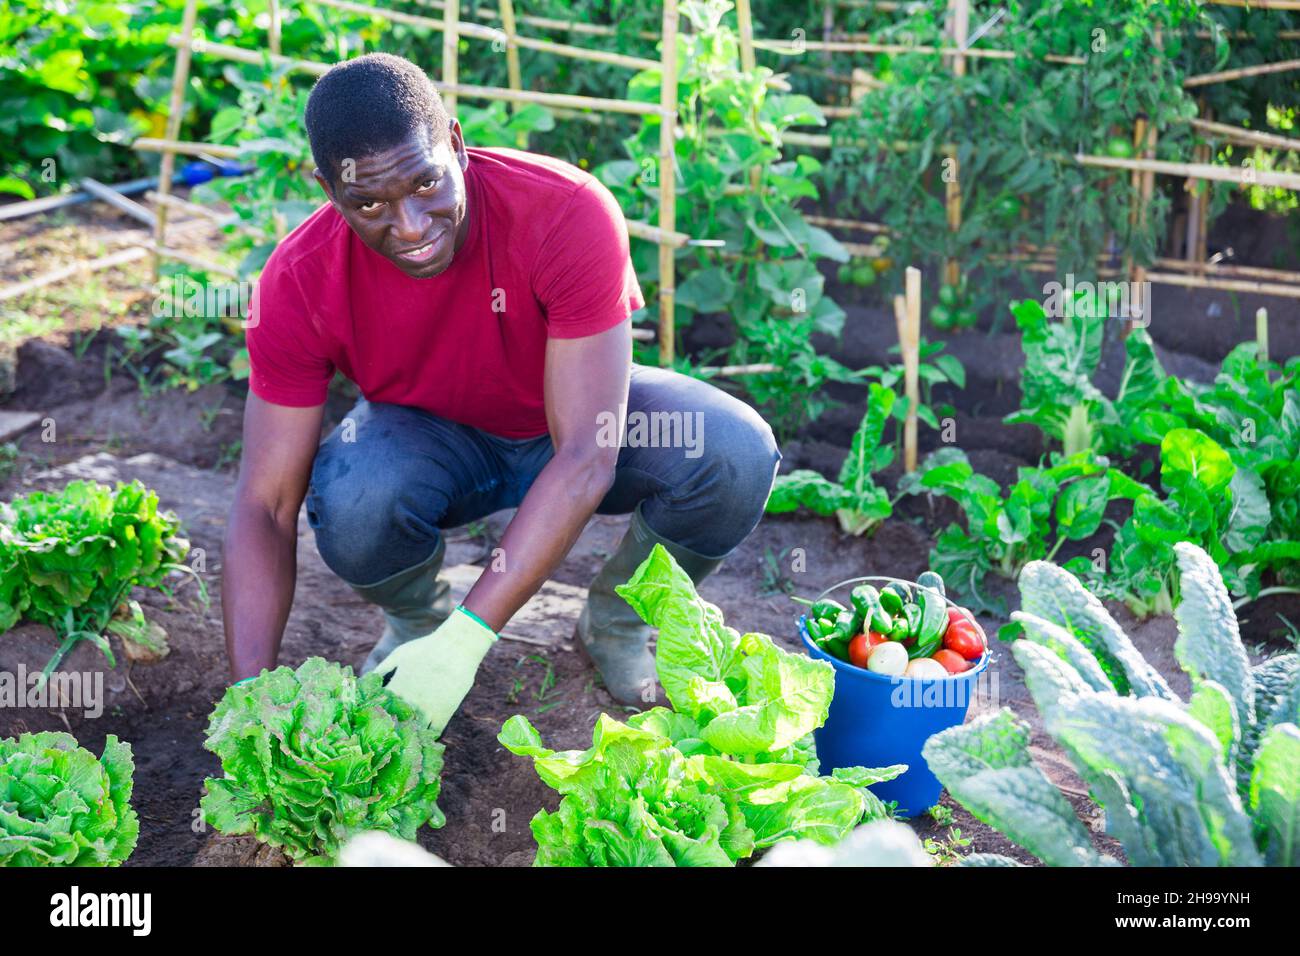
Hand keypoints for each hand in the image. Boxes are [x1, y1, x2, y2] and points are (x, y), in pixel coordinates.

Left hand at [372, 606, 496, 734]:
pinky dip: (429, 735)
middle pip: (395, 724)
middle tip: (391, 732)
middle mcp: (409, 701)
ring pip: (414, 731)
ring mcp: (427, 709)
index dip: (378, 716)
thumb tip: (368, 680)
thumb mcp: (399, 654)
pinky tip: (427, 735)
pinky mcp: (443, 713)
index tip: (377, 719)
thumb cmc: (427, 647)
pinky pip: (434, 732)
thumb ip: (382, 668)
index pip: (379, 710)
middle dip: (392, 729)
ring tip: (408, 738)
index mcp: (396, 688)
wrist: (456, 646)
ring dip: (411, 735)